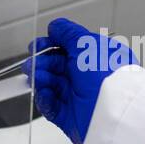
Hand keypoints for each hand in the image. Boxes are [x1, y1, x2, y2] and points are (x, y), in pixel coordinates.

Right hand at [22, 18, 137, 143]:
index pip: (68, 48)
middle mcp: (88, 76)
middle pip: (57, 66)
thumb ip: (68, 33)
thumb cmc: (106, 77)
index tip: (36, 46)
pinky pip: (51, 106)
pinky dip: (45, 99)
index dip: (50, 46)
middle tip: (31, 64)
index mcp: (97, 57)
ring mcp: (79, 97)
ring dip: (41, 80)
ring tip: (37, 79)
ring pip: (51, 85)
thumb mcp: (86, 44)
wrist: (113, 113)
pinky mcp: (70, 117)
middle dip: (41, 63)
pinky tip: (44, 94)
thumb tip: (56, 26)